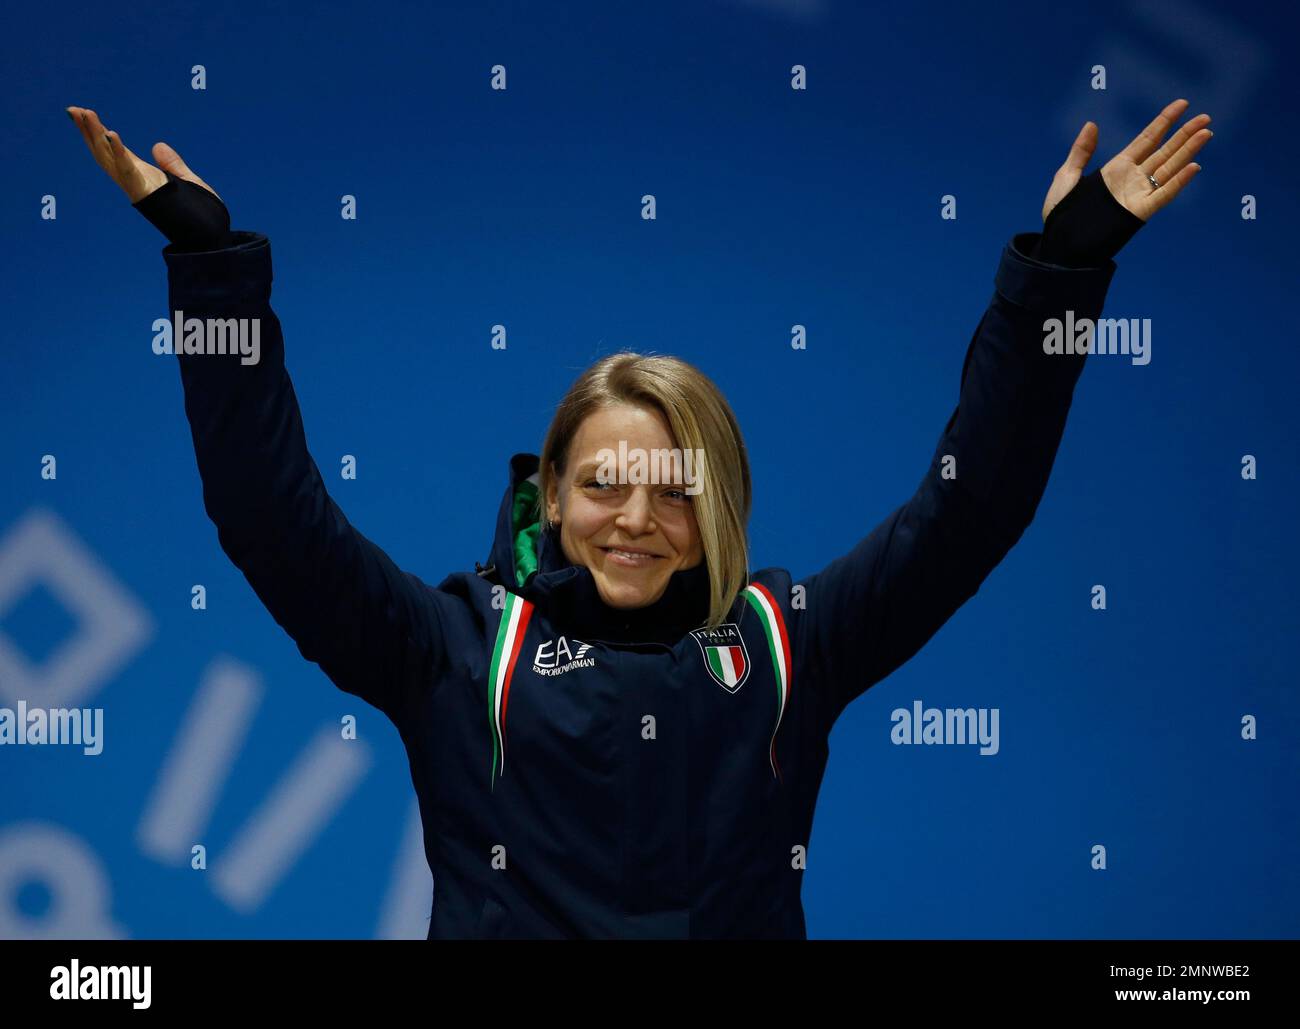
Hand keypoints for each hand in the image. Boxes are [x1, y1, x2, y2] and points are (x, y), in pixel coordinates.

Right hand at [66, 106, 220, 203]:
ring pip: (109, 159)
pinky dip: (119, 152)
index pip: (114, 150)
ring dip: (96, 136)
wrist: (208, 235)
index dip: (99, 133)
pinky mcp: (144, 192)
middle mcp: (134, 180)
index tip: (84, 114)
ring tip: (86, 114)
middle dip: (88, 132)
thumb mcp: (186, 180)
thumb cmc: (199, 212)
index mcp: (141, 174)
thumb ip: (172, 163)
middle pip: (104, 152)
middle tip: (73, 109)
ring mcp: (137, 186)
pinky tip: (112, 134)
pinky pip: (128, 171)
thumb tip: (157, 146)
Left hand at [1042, 98, 1212, 222]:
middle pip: (1164, 151)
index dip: (1164, 121)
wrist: (1060, 243)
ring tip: (1206, 134)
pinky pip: (1163, 195)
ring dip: (1188, 152)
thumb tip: (1092, 124)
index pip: (1147, 139)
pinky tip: (1193, 167)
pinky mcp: (1139, 212)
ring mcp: (1138, 194)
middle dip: (1184, 134)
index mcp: (1117, 167)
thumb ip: (1081, 151)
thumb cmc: (1061, 213)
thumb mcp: (1067, 176)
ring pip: (1169, 169)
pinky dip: (1178, 182)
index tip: (1182, 104)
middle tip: (1205, 118)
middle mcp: (1133, 178)